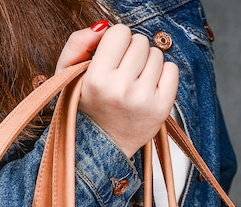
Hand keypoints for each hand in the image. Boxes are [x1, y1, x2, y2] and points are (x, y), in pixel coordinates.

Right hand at [56, 22, 178, 157]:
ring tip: (134, 81)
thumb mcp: (67, 74)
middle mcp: (121, 89)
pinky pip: (172, 70)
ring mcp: (144, 100)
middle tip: (122, 72)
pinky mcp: (162, 109)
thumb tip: (104, 25)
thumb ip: (78, 43)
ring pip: (157, 54)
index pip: (119, 32)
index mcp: (96, 79)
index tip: (111, 56)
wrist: (100, 146)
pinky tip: (149, 87)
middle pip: (140, 42)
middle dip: (132, 52)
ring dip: (147, 63)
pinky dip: (163, 74)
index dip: (116, 41)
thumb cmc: (85, 107)